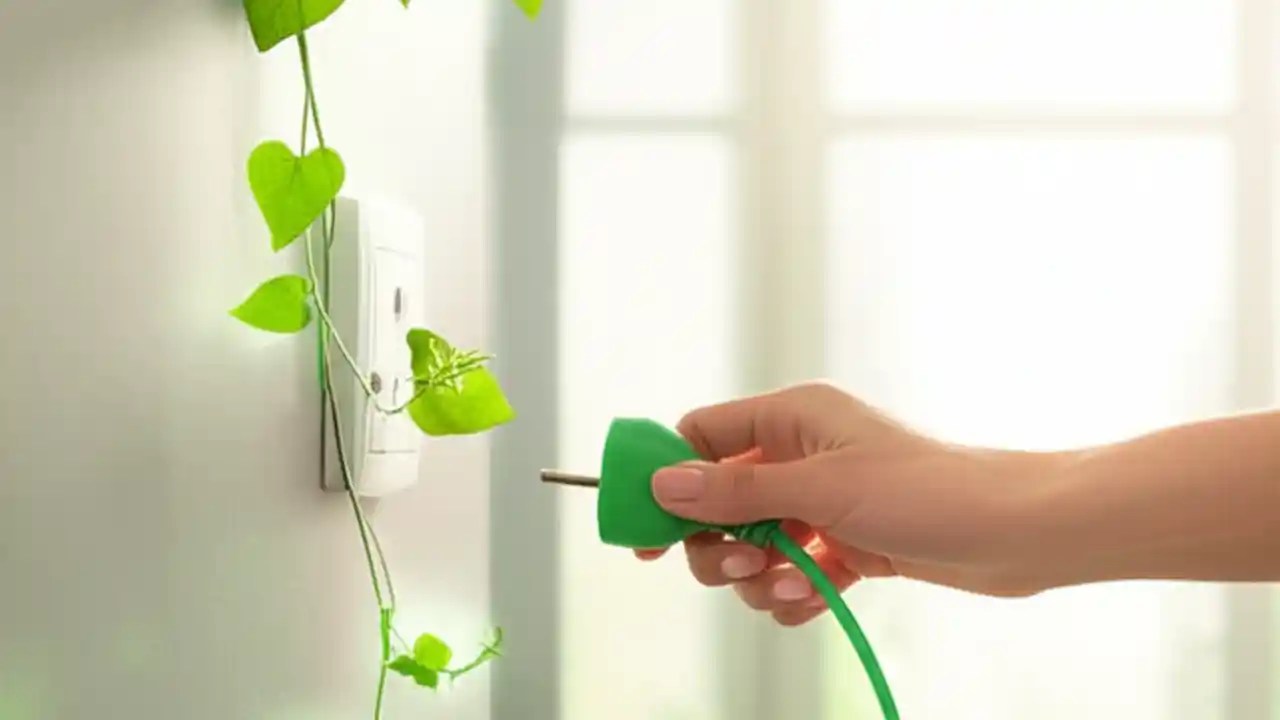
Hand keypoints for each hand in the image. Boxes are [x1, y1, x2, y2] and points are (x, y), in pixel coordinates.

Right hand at [635, 382, 1067, 625]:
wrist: (1014, 534)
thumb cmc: (927, 492)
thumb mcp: (821, 488)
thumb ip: (736, 490)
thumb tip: (664, 484)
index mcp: (791, 417)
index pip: (700, 436)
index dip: (665, 478)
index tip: (646, 531)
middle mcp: (799, 455)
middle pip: (715, 501)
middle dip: (718, 543)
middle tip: (744, 563)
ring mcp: (819, 503)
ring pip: (749, 545)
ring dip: (759, 575)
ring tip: (795, 582)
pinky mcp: (842, 546)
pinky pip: (787, 573)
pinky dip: (793, 591)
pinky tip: (818, 596)